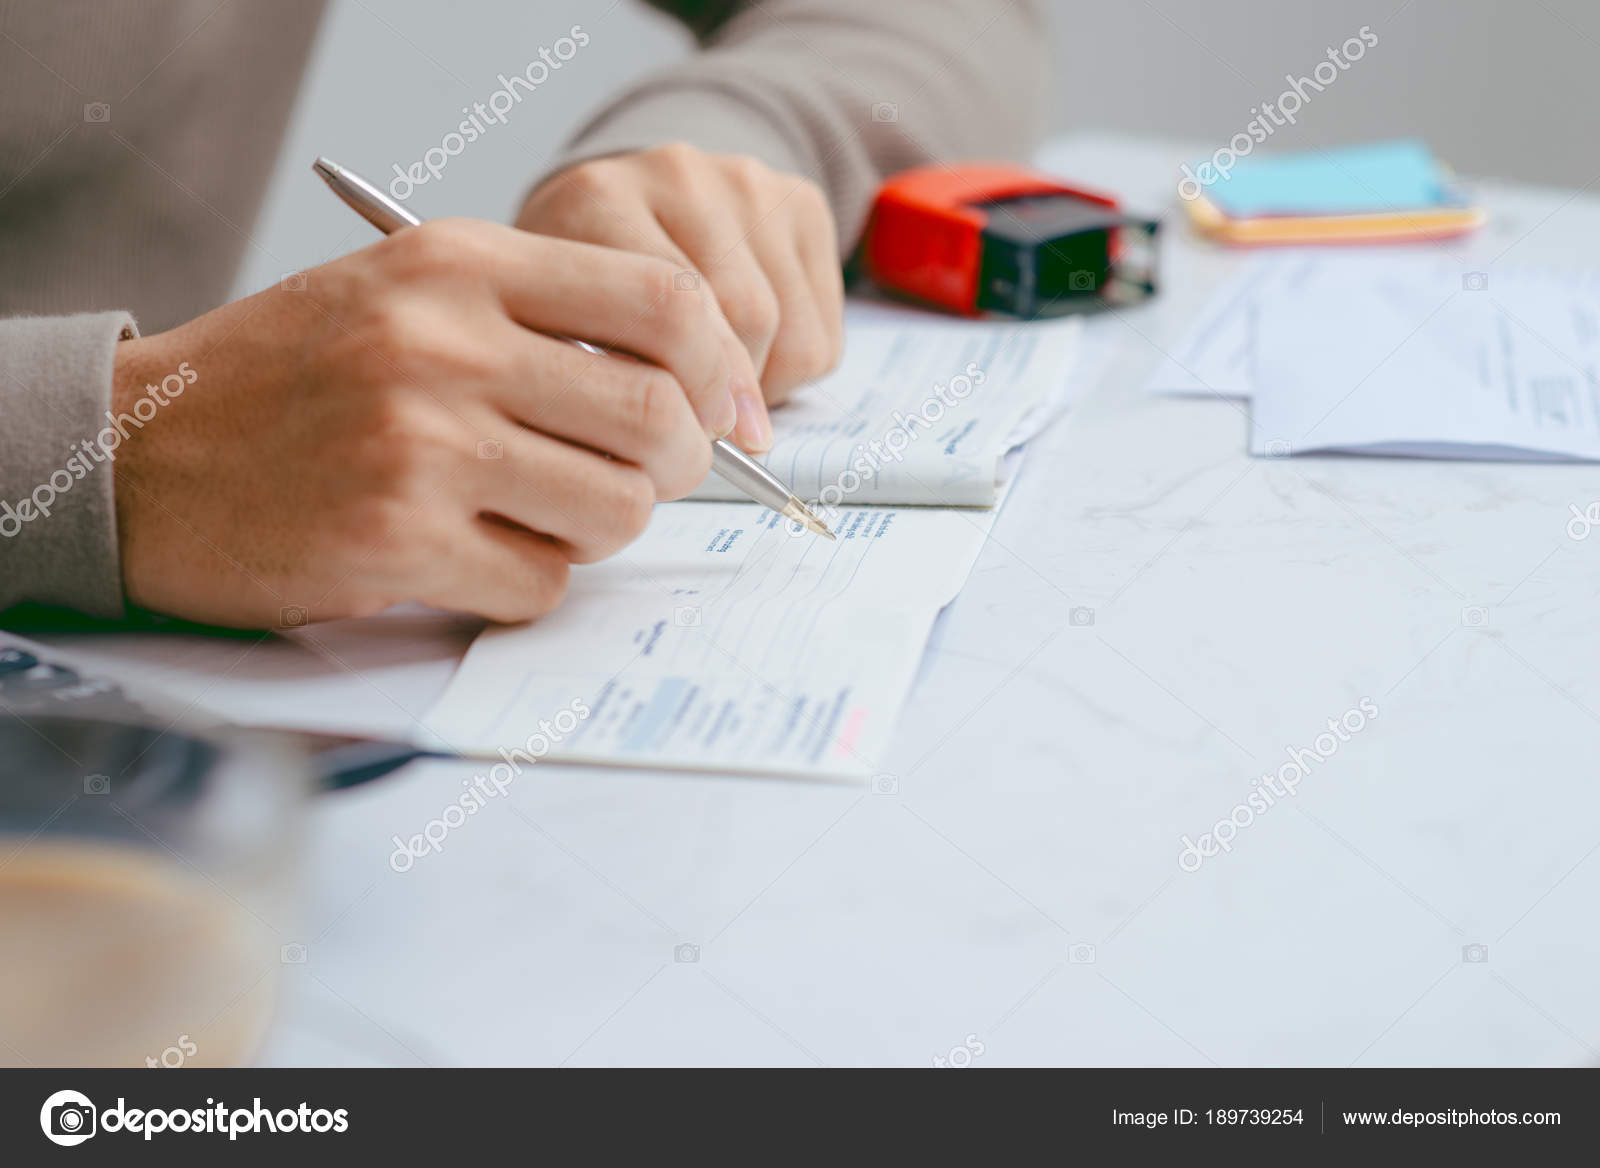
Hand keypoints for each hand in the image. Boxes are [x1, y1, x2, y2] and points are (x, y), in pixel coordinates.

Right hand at [112, 219, 754, 627]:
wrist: (142, 455)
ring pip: (615, 512)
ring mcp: (421, 444)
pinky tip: (471, 556)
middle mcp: (446, 344)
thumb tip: (693, 388)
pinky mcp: (396, 540)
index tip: (729, 412)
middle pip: (659, 418)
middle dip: (681, 465)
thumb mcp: (407, 296)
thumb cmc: (291, 379)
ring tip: (540, 515)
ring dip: (598, 530)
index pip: (664, 301)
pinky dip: (527, 582)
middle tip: (651, 479)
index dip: (722, 367)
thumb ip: (539, 321)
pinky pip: (541, 584)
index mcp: (460, 264)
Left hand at [517, 143, 844, 449]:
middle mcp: (677, 175)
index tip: (696, 441)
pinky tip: (755, 356)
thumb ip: (598, 370)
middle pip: (747, 317)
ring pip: (792, 329)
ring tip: (726, 392)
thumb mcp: (565, 324)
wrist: (631, 201)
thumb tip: (673, 441)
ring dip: (767, 385)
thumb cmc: (592, 287)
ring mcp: (747, 182)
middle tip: (713, 433)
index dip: (692, 388)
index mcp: (598, 200)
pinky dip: (795, 365)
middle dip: (734, 396)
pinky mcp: (801, 201)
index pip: (673, 308)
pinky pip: (823, 324)